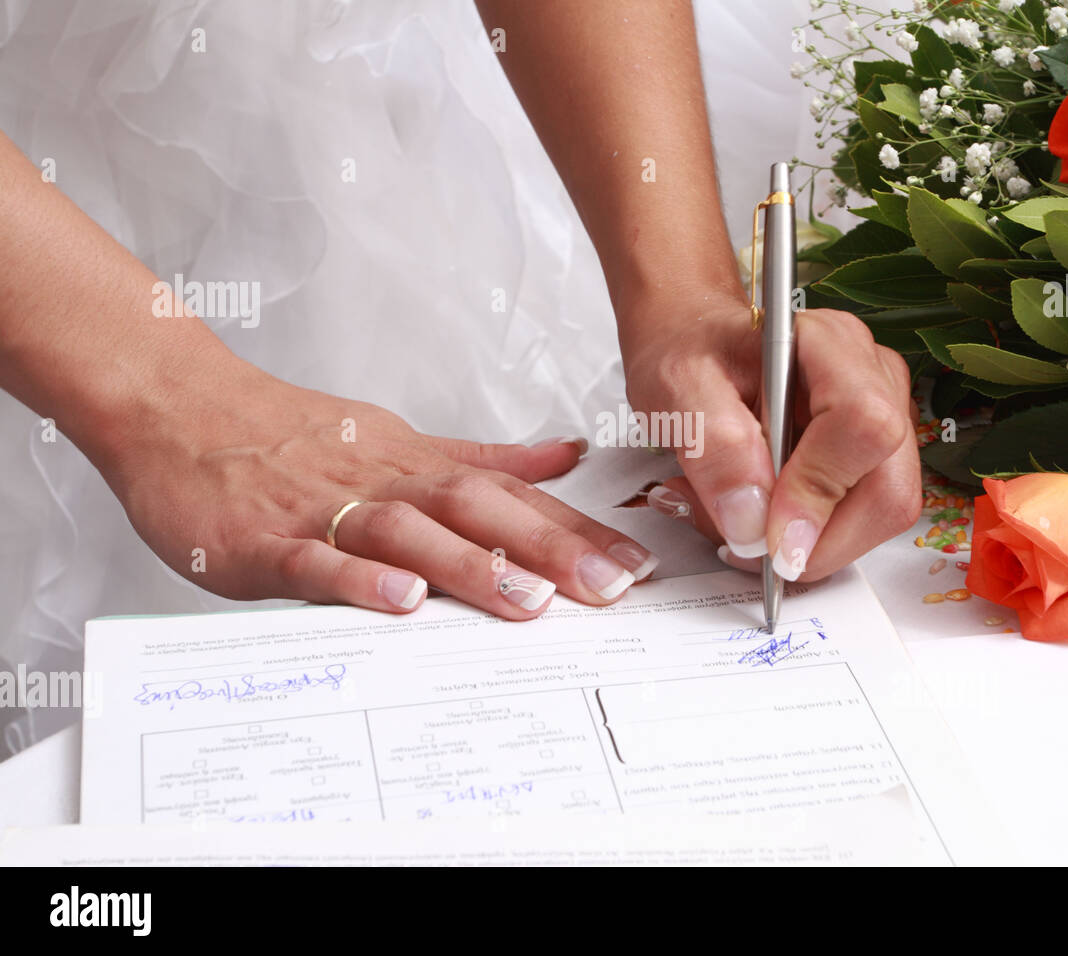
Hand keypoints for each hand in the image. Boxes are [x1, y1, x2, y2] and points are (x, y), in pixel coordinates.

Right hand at [98, 354, 657, 617]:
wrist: (181, 410)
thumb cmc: (294, 433)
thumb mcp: (404, 439)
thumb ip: (486, 457)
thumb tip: (567, 456)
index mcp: (419, 466)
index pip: (511, 496)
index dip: (575, 530)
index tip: (633, 564)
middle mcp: (385, 483)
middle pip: (476, 509)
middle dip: (549, 549)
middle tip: (610, 587)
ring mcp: (324, 510)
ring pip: (407, 533)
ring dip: (470, 565)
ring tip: (528, 601)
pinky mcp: (265, 542)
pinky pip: (315, 562)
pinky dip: (359, 580)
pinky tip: (400, 602)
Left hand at [621, 296, 919, 580]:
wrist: (693, 344)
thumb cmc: (689, 351)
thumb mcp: (678, 386)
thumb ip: (714, 446)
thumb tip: (752, 524)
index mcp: (832, 345)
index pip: (861, 426)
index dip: (819, 493)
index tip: (769, 537)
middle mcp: (874, 379)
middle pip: (887, 489)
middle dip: (816, 542)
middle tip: (744, 544)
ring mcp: (882, 419)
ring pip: (878, 515)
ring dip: (806, 544)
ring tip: (736, 520)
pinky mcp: (870, 457)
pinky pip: (859, 519)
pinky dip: (806, 538)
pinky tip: (757, 515)